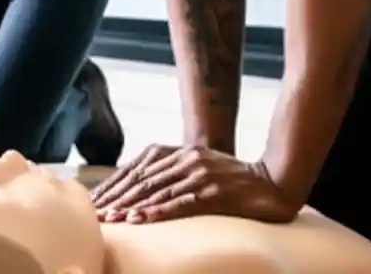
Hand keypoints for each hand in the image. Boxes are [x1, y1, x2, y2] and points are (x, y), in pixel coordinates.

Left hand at [90, 144, 298, 223]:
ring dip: (131, 205)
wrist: (273, 182)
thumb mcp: (200, 167)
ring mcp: (199, 174)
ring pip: (156, 190)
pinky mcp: (212, 191)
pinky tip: (141, 219)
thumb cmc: (234, 179)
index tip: (97, 200)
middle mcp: (186, 159)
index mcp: (180, 151)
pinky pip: (179, 203)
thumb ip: (174, 172)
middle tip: (98, 213)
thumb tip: (143, 189)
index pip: (138, 168)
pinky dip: (157, 211)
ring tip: (112, 218)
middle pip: (142, 179)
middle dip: (117, 196)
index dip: (116, 184)